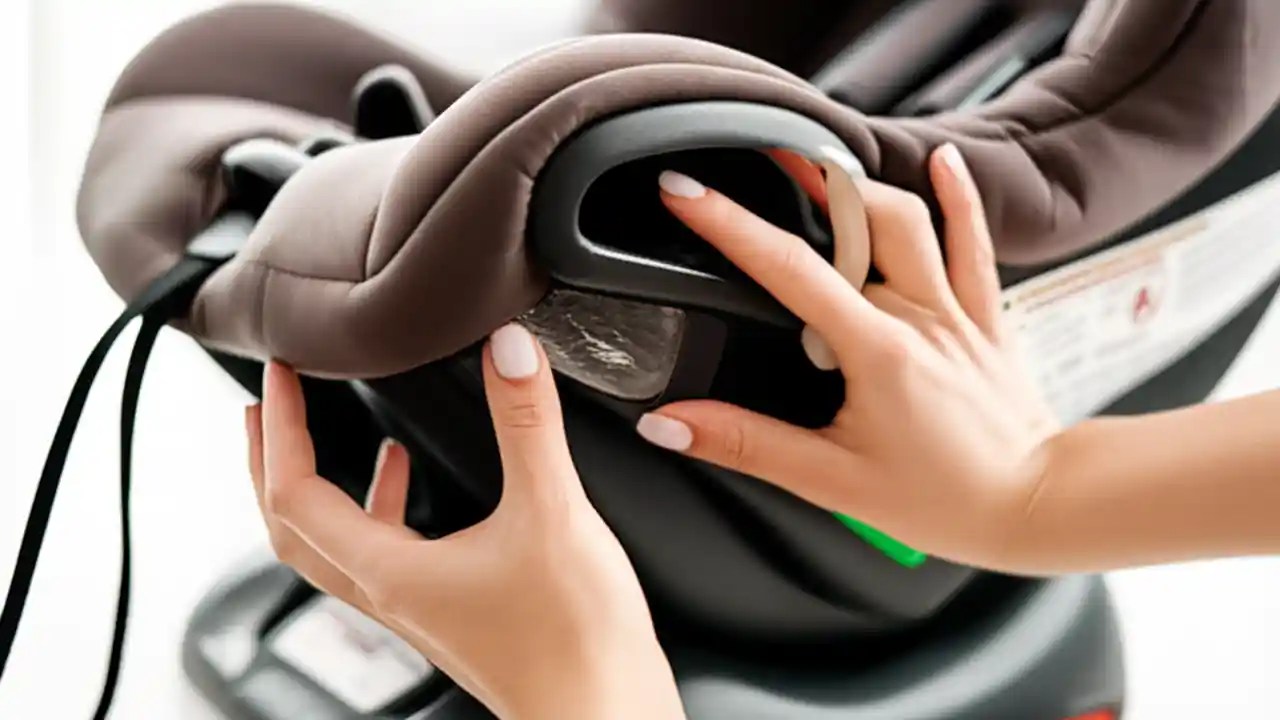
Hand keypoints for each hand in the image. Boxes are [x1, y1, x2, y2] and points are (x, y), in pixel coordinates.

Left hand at [246, 325, 684, 719]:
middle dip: (271, 460)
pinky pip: (386, 551)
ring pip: (334, 542)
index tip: (280, 373)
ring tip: (324, 435)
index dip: (280, 425)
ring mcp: (417, 607)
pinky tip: (414, 478)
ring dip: (319, 484)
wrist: (604, 715)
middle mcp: (390, 593)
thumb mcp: (553, 514)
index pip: (294, 491)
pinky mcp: (449, 611)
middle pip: (293, 525)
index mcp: (390, 571)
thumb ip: (529, 424)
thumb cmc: (574, 643)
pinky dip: (382, 505)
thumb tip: (510, 350)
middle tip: (266, 406)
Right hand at [642, 145, 1060, 573]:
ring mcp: (955, 311)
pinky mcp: (985, 318)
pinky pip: (975, 243)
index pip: (788, 269)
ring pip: (908, 221)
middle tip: (742, 158)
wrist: (1040, 507)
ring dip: (857, 185)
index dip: (727, 224)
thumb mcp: (830, 482)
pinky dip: (959, 197)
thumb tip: (670, 423)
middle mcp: (917, 316)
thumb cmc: (946, 501)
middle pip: (850, 224)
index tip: (684, 191)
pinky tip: (941, 159)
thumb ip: (745, 445)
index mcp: (876, 350)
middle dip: (791, 182)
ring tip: (813, 159)